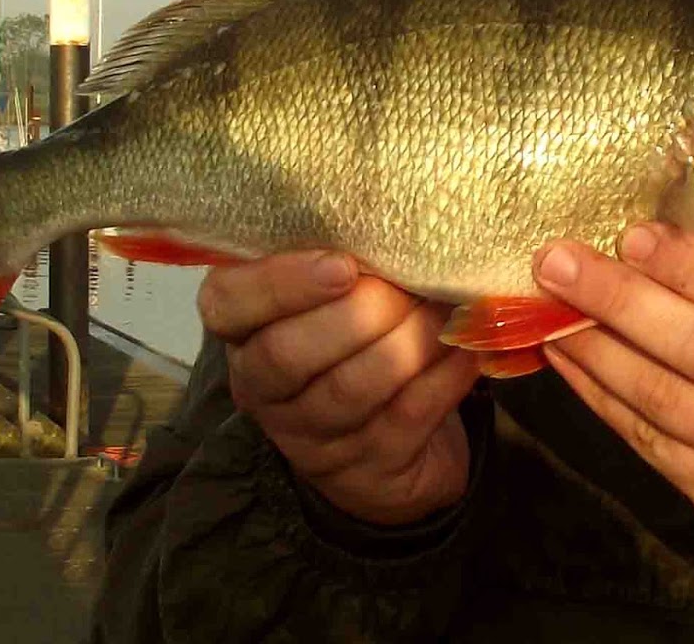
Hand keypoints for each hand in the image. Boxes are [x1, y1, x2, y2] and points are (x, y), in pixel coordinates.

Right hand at [196, 251, 481, 525]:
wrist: (399, 443)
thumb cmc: (363, 337)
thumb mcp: (337, 296)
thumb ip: (346, 261)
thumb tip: (401, 222)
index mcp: (244, 331)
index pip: (227, 304)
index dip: (281, 281)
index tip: (343, 264)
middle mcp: (263, 389)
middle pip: (287, 353)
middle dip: (358, 313)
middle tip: (407, 289)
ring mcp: (310, 438)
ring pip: (350, 388)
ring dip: (408, 342)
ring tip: (445, 312)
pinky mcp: (365, 470)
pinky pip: (405, 416)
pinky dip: (444, 376)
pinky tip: (466, 348)